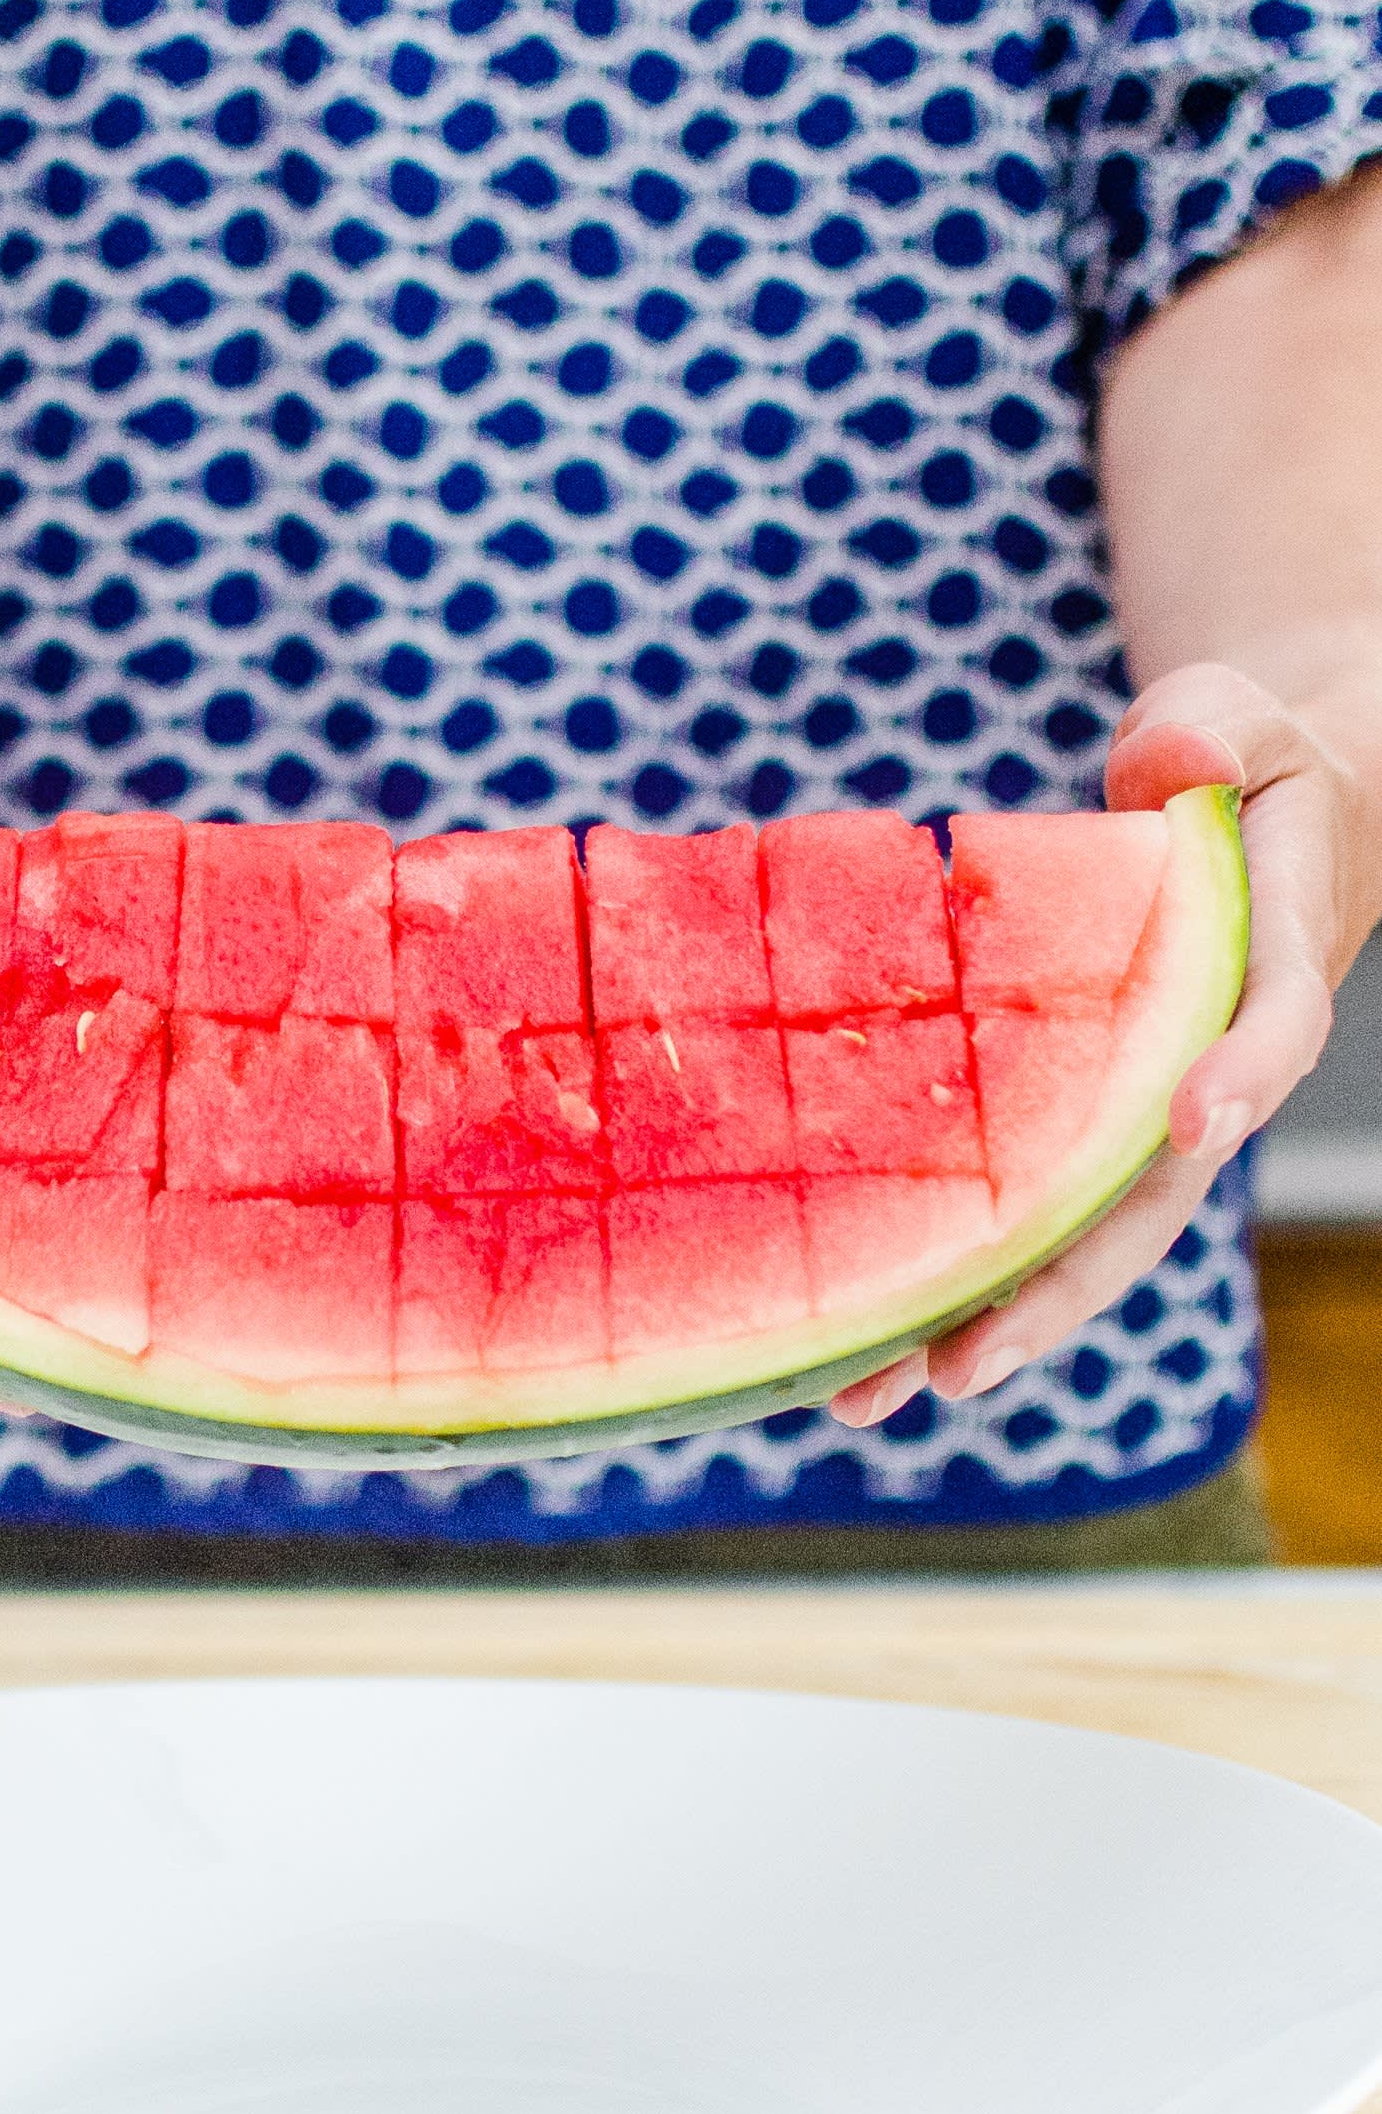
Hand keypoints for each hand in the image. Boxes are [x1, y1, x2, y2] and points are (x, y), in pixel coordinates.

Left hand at [830, 662, 1377, 1427]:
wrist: (1269, 825)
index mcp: (1268, 969)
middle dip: (1058, 1294)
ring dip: (973, 1328)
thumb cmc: (1243, 767)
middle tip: (961, 1367)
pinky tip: (844, 1345)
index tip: (1197, 1117)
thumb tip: (1171, 760)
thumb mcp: (1242, 716)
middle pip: (1145, 1208)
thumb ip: (1211, 730)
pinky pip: (1019, 1220)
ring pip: (1071, 1248)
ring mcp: (1140, 1126)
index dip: (1240, 1075)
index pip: (1269, 1029)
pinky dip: (942, 1282)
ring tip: (861, 1397)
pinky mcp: (1080, 1138)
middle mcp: (1205, 1078)